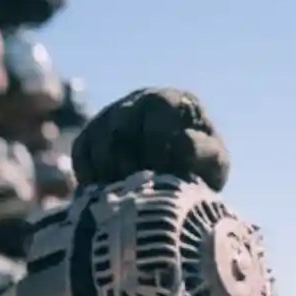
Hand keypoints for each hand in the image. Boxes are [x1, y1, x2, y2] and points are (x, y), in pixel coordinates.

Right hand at [71, 87, 229, 191]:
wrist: (175, 185)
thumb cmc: (199, 170)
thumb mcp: (213, 163)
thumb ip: (204, 153)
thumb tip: (183, 141)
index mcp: (174, 101)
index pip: (159, 106)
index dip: (159, 139)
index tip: (163, 168)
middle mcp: (139, 102)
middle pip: (123, 124)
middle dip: (130, 159)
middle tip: (139, 186)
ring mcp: (112, 117)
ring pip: (101, 139)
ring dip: (111, 170)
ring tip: (125, 194)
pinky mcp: (90, 138)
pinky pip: (83, 153)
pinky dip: (92, 176)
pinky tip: (107, 193)